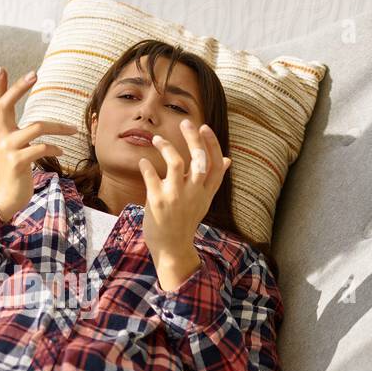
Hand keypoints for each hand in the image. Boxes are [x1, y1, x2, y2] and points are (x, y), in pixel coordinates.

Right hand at [0, 67, 78, 220]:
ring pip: (36, 127)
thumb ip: (19, 134)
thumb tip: (38, 123)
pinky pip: (41, 148)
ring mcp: (8, 149)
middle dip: (19, 87)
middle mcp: (1, 136)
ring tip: (73, 129)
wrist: (3, 197)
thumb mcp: (12, 148)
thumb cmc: (13, 170)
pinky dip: (54, 148)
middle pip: (6, 105)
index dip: (0, 86)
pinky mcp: (17, 162)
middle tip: (34, 73)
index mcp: (1, 130)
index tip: (2, 68)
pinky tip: (61, 152)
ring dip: (59, 127)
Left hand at [139, 118, 231, 288]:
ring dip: (166, 147)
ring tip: (156, 139)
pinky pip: (152, 177)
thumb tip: (228, 159)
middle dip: (194, 138)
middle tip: (186, 122)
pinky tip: (143, 161)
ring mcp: (176, 197)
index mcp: (206, 192)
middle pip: (200, 160)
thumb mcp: (203, 201)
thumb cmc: (185, 220)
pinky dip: (147, 166)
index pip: (216, 165)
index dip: (212, 144)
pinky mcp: (157, 201)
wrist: (172, 248)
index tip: (204, 127)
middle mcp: (194, 193)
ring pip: (177, 163)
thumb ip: (212, 180)